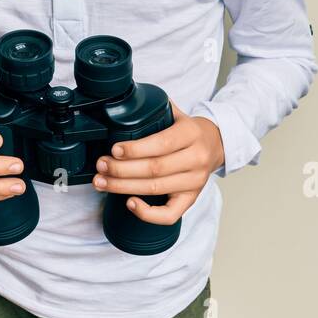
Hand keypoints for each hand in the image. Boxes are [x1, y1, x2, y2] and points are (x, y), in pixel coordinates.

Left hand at [94, 100, 223, 225]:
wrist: (217, 145)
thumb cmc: (189, 130)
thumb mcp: (177, 113)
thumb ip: (156, 108)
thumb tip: (124, 102)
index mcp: (191, 134)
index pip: (162, 144)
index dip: (135, 149)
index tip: (114, 150)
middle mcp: (196, 159)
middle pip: (155, 169)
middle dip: (122, 169)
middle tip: (101, 166)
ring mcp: (195, 182)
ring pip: (156, 189)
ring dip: (124, 187)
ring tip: (102, 182)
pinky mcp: (192, 199)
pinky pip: (170, 214)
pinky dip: (148, 213)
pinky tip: (129, 203)